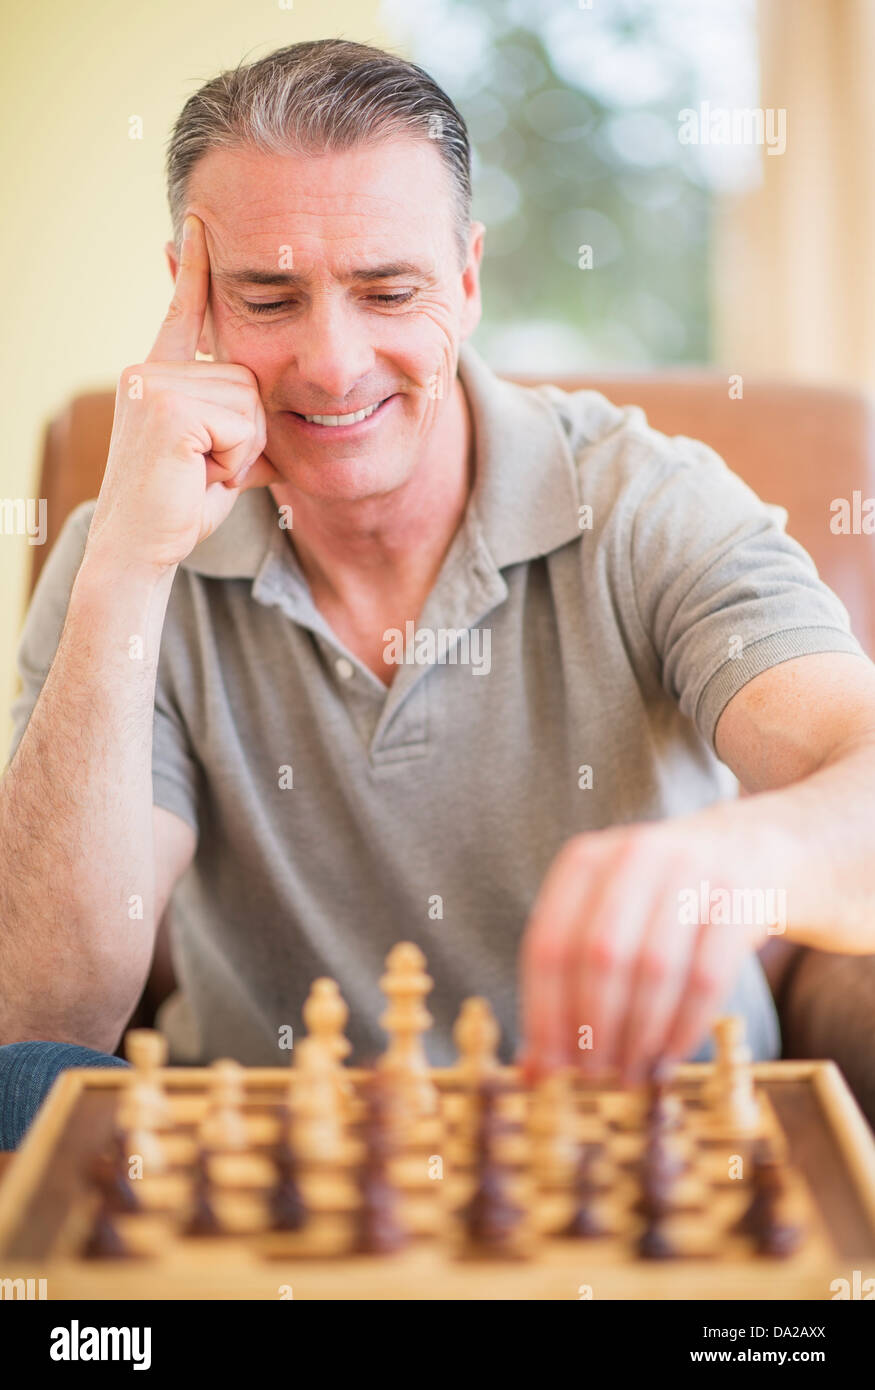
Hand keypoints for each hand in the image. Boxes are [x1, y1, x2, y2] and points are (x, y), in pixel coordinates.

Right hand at [85, 213, 282, 574]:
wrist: (138, 550)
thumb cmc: (179, 510)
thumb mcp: (218, 457)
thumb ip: (240, 423)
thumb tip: (283, 410)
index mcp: (158, 377)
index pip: (183, 313)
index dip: (193, 269)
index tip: (197, 221)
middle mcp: (150, 371)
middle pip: (247, 376)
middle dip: (246, 433)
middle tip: (207, 467)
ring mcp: (155, 385)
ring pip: (249, 400)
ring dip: (242, 449)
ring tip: (201, 472)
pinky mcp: (168, 407)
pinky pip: (242, 422)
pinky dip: (235, 458)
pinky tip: (199, 475)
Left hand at [519, 820, 776, 1082]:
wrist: (742, 849)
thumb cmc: (655, 902)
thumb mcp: (606, 917)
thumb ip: (567, 981)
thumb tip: (533, 1071)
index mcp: (584, 860)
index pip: (548, 944)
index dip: (544, 1013)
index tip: (547, 1066)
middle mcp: (633, 855)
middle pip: (600, 956)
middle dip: (593, 1026)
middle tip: (592, 1073)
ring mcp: (690, 870)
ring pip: (654, 968)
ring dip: (638, 1033)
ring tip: (631, 1072)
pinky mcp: (738, 896)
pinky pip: (707, 975)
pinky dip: (684, 1025)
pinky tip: (671, 1054)